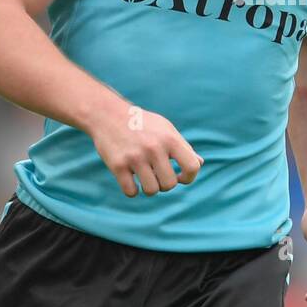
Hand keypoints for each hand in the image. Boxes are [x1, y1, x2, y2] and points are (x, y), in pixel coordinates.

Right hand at [88, 102, 202, 196]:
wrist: (108, 114)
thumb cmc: (142, 123)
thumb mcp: (165, 129)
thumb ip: (183, 147)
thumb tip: (199, 163)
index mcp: (170, 138)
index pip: (192, 167)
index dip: (188, 177)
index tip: (180, 177)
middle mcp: (154, 148)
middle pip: (170, 184)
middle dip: (165, 184)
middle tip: (157, 175)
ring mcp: (135, 157)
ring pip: (151, 191)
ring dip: (149, 188)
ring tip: (145, 177)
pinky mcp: (118, 165)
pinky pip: (130, 192)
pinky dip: (132, 190)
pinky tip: (130, 180)